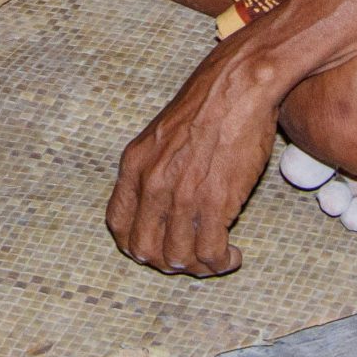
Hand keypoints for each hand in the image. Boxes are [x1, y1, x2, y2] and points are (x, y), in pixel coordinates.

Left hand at [106, 48, 280, 274]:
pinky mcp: (214, 202)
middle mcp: (151, 184)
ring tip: (216, 259)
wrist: (238, 88)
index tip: (158, 248)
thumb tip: (159, 209)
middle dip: (167, 263)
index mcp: (134, 165)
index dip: (137, 246)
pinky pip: (209, 253)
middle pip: (144, 250)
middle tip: (190, 259)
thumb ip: (154, 171)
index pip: (118, 226)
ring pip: (177, 258)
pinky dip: (221, 262)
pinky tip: (232, 255)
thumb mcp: (162, 136)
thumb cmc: (208, 107)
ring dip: (198, 268)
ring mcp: (181, 195)